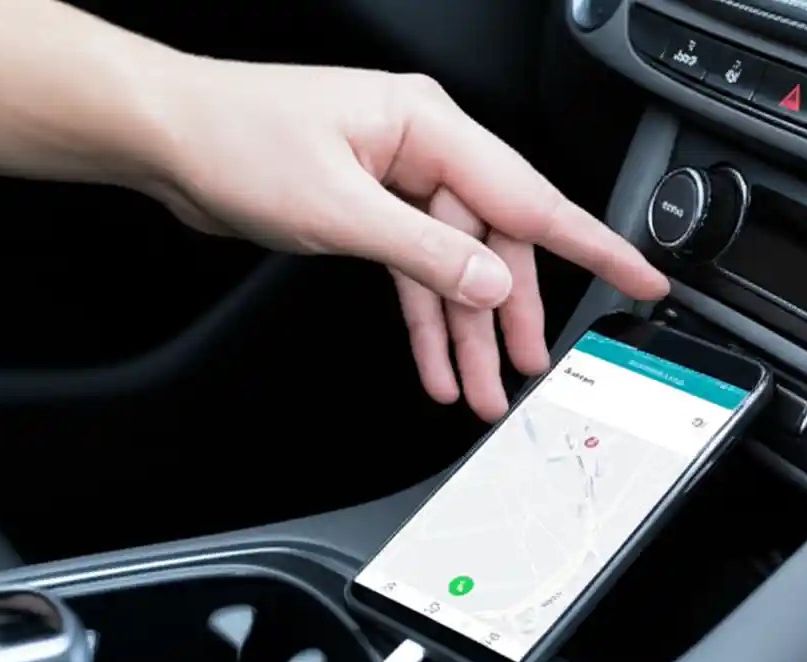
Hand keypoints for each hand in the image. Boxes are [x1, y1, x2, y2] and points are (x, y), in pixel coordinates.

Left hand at [140, 57, 667, 421]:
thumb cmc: (235, 140)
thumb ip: (426, 253)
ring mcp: (399, 181)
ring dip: (463, 331)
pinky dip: (424, 318)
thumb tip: (492, 283)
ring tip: (477, 389)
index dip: (591, 243)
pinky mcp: (374, 209)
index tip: (639, 275)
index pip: (529, 195)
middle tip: (525, 368)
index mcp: (429, 127)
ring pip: (454, 267)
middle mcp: (423, 149)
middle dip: (507, 313)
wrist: (167, 137)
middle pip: (494, 243)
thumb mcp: (340, 209)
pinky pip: (416, 272)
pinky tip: (435, 362)